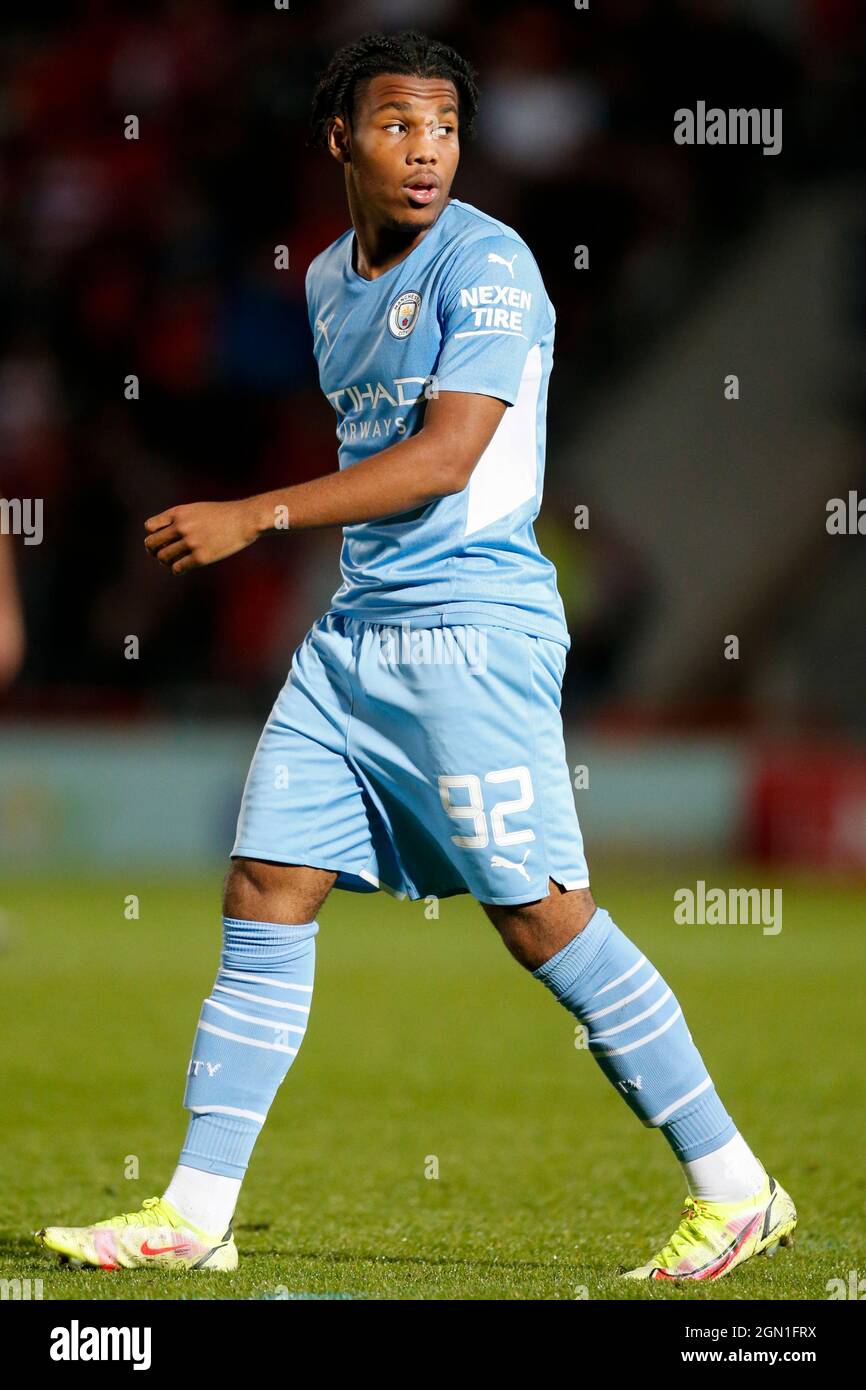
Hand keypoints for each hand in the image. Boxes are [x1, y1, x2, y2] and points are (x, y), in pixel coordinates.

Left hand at [144, 498, 264, 573]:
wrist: (245, 520)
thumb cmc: (222, 515)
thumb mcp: (196, 509)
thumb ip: (179, 519)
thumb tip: (162, 537)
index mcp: (179, 513)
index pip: (149, 527)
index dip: (153, 535)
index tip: (161, 540)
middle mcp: (182, 527)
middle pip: (152, 543)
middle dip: (153, 550)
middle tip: (160, 554)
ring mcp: (191, 542)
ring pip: (163, 557)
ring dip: (165, 561)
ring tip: (173, 561)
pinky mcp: (201, 557)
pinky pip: (178, 567)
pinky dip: (177, 569)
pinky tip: (183, 567)